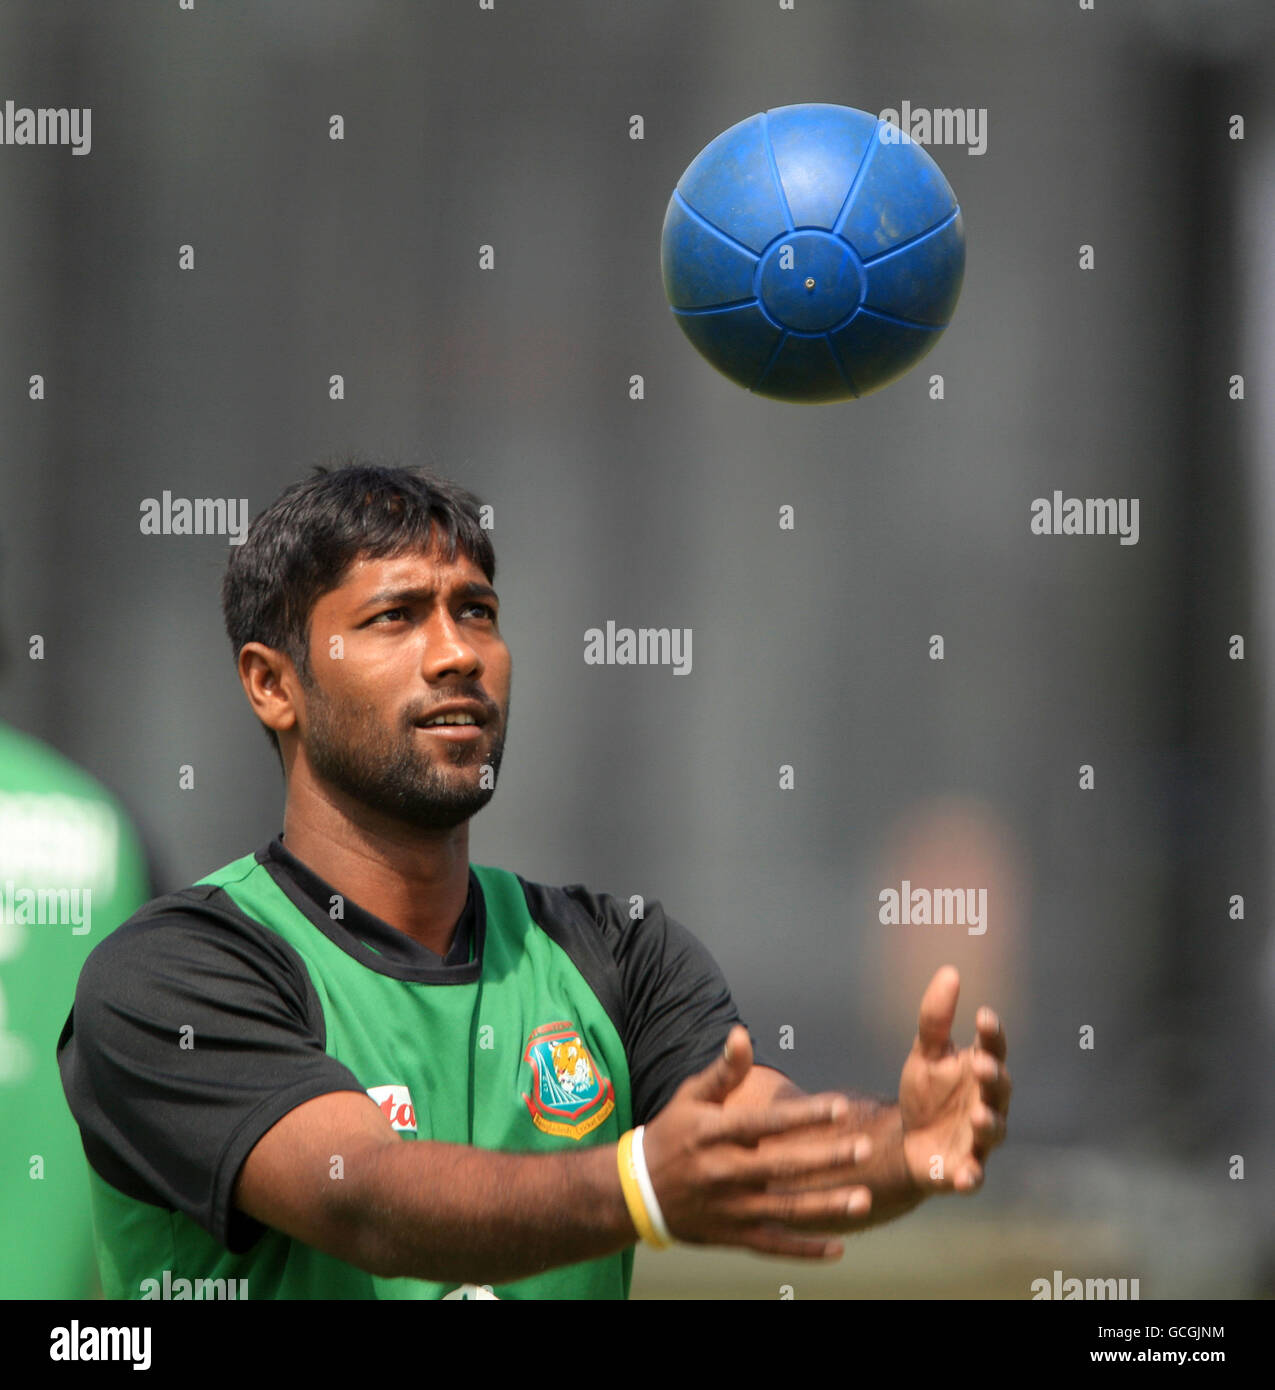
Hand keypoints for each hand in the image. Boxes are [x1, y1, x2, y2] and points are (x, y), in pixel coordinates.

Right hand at [641, 1026, 874, 1258]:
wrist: (637, 1192)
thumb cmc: (672, 1134)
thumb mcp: (690, 1097)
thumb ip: (723, 1071)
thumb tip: (741, 1033)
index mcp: (714, 1133)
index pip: (766, 1123)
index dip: (804, 1115)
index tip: (839, 1106)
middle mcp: (723, 1172)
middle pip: (782, 1166)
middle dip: (826, 1158)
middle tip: (864, 1149)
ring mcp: (728, 1208)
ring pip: (784, 1210)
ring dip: (826, 1206)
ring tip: (863, 1200)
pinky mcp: (731, 1236)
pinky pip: (773, 1246)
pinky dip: (805, 1251)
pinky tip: (838, 1248)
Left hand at [898, 966, 1009, 1194]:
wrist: (906, 1142)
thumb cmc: (925, 1093)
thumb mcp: (924, 1053)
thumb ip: (935, 1018)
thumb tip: (950, 971)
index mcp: (980, 1070)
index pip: (993, 1048)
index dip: (992, 1033)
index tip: (983, 1015)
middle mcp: (988, 1103)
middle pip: (1000, 1088)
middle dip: (994, 1076)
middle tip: (982, 1064)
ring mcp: (979, 1139)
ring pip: (993, 1131)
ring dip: (988, 1124)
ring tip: (977, 1116)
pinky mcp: (965, 1170)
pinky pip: (974, 1176)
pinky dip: (972, 1177)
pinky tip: (965, 1177)